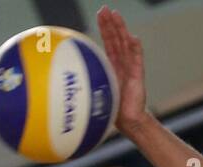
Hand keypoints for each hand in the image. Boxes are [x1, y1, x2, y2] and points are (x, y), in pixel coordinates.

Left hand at [97, 5, 148, 134]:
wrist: (128, 120)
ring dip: (121, 29)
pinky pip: (136, 59)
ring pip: (125, 43)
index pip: (109, 41)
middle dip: (111, 23)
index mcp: (112, 64)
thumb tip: (63, 81)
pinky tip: (133, 37)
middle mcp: (122, 62)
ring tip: (117, 15)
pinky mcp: (138, 74)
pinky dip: (135, 48)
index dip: (105, 27)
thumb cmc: (112, 108)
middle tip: (106, 9)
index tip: (100, 14)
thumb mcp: (96, 92)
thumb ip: (86, 83)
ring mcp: (131, 66)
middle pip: (117, 38)